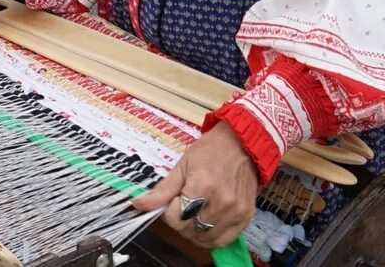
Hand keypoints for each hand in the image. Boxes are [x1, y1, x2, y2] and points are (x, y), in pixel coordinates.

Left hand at [134, 122, 258, 248]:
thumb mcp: (182, 165)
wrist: (241, 144)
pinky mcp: (246, 217)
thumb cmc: (209, 151)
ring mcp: (236, 212)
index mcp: (203, 186)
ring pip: (206, 239)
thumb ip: (162, 190)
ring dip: (194, 231)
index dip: (169, 211)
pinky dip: (211, 236)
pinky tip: (206, 223)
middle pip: (190, 230)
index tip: (174, 199)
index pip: (177, 217)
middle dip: (180, 222)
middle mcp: (222, 203)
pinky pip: (224, 240)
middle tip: (182, 206)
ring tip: (194, 214)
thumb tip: (138, 204)